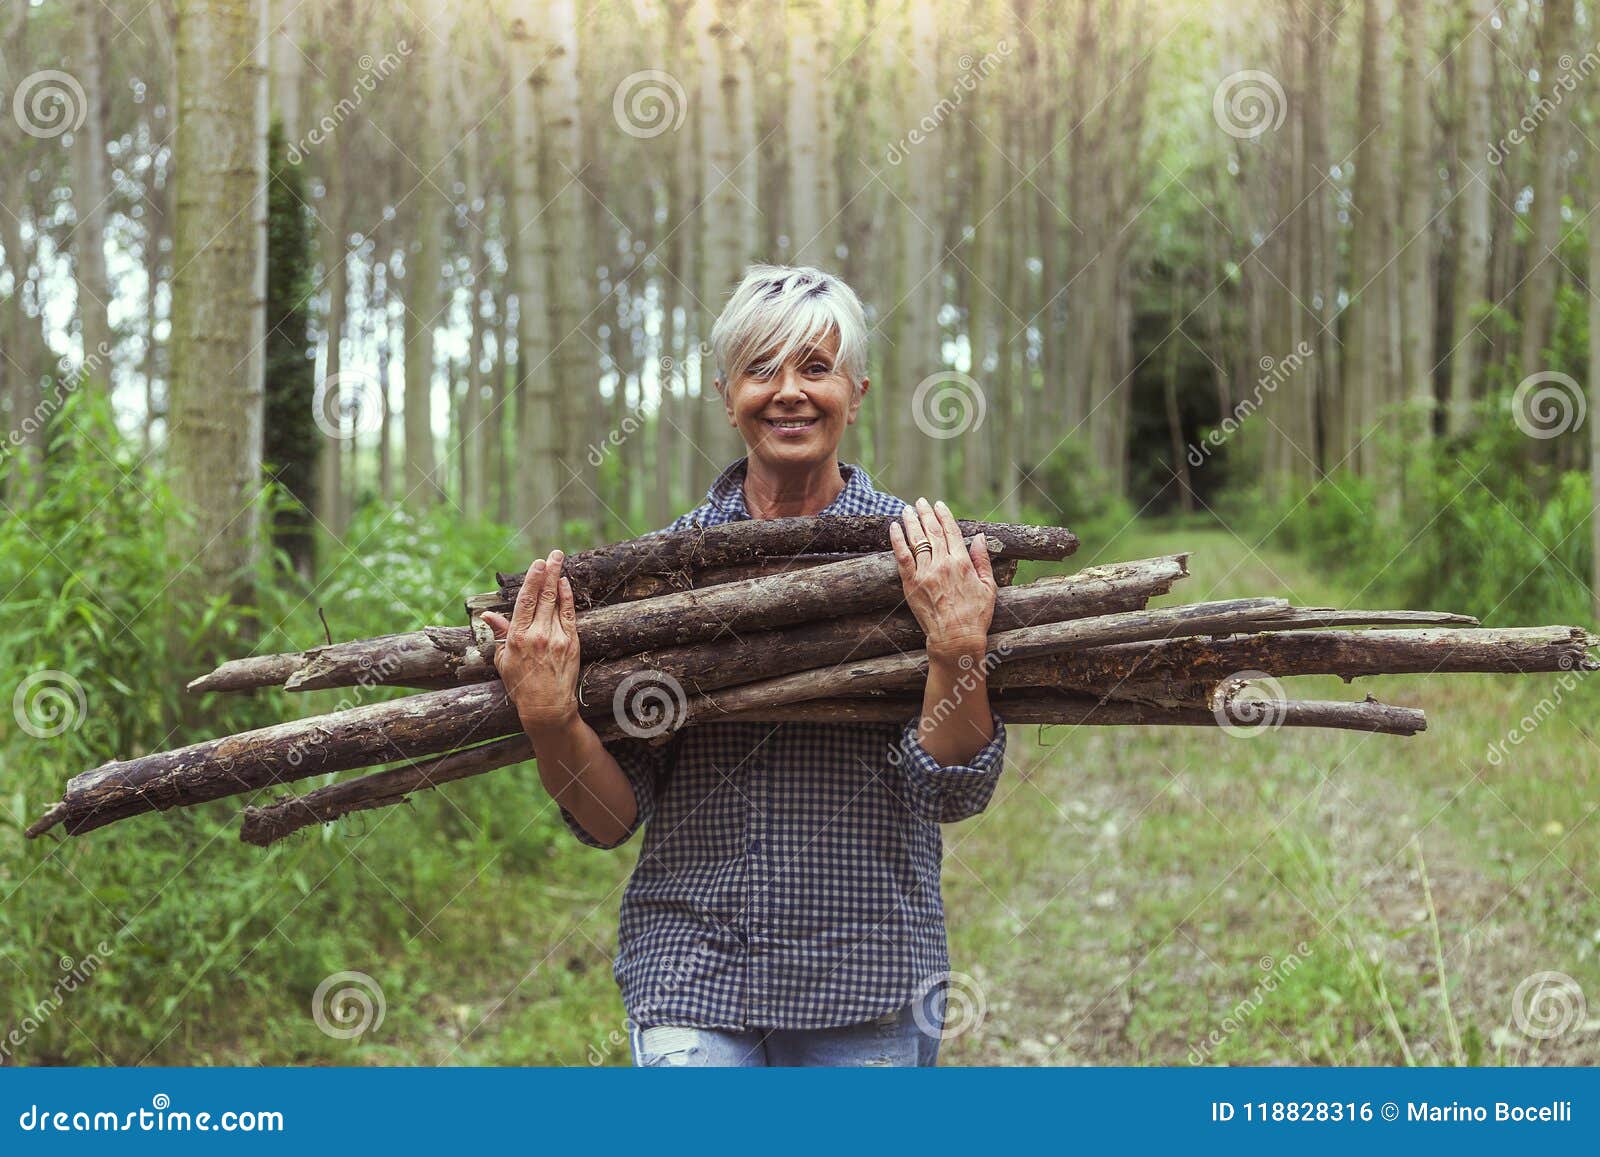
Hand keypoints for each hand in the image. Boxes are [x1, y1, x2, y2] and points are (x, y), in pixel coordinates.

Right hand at [480, 549, 581, 730]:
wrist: (546, 707)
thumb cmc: (521, 685)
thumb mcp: (503, 660)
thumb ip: (498, 634)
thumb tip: (487, 616)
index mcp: (516, 638)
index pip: (524, 601)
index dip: (531, 580)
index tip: (536, 564)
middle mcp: (536, 635)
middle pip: (542, 596)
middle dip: (548, 572)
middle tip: (553, 554)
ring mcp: (556, 638)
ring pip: (556, 602)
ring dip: (558, 579)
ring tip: (560, 561)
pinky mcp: (571, 644)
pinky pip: (569, 615)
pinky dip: (567, 598)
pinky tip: (566, 584)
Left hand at [889, 498, 997, 664]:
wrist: (956, 639)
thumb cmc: (976, 616)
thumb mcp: (988, 587)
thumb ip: (982, 560)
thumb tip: (980, 537)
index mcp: (962, 562)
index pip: (951, 531)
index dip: (944, 515)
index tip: (939, 504)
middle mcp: (943, 563)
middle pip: (932, 531)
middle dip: (926, 513)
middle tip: (921, 502)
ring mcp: (925, 573)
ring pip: (916, 540)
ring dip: (911, 522)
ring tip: (907, 510)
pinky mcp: (911, 584)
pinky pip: (901, 556)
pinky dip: (897, 540)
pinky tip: (894, 528)